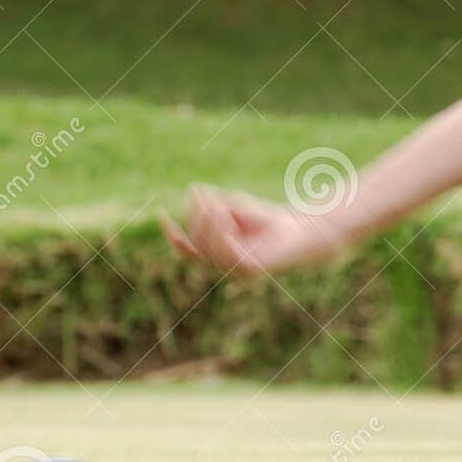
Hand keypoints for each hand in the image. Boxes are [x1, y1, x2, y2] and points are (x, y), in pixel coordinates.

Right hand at [160, 187, 348, 275]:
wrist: (300, 230)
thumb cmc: (268, 218)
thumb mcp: (236, 205)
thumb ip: (214, 203)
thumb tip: (193, 191)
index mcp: (216, 251)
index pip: (186, 249)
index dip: (172, 235)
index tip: (161, 214)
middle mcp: (223, 263)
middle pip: (197, 243)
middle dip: (199, 219)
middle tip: (214, 201)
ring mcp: (236, 269)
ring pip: (209, 250)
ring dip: (211, 225)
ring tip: (222, 208)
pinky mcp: (251, 270)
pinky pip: (228, 256)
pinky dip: (223, 237)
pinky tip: (227, 221)